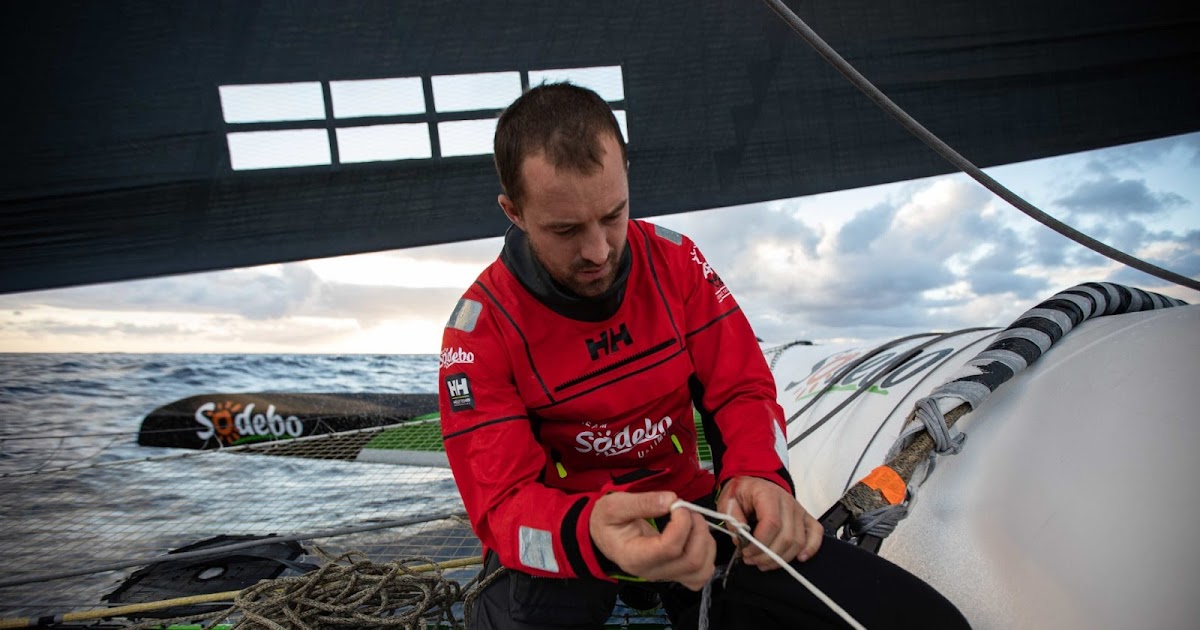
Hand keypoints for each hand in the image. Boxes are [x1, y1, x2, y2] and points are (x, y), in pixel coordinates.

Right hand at [589, 491, 716, 589]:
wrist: (604, 536)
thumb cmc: (607, 521)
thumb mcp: (614, 505)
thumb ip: (642, 502)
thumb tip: (672, 500)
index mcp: (634, 557)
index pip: (669, 548)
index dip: (682, 523)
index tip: (677, 504)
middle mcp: (652, 572)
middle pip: (691, 561)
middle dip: (698, 530)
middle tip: (687, 510)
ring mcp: (666, 575)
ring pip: (701, 570)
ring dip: (706, 541)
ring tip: (692, 521)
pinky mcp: (676, 573)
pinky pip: (702, 573)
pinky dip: (708, 553)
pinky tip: (696, 535)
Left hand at [718, 476, 822, 569]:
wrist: (753, 484)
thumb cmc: (741, 494)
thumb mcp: (728, 501)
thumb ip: (733, 520)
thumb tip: (741, 540)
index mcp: (768, 494)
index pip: (771, 523)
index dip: (760, 544)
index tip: (746, 552)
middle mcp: (788, 501)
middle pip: (786, 536)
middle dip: (768, 555)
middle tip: (751, 560)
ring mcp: (799, 510)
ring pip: (798, 541)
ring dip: (781, 558)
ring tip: (763, 563)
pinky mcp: (805, 517)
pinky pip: (816, 533)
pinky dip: (811, 548)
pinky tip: (799, 558)